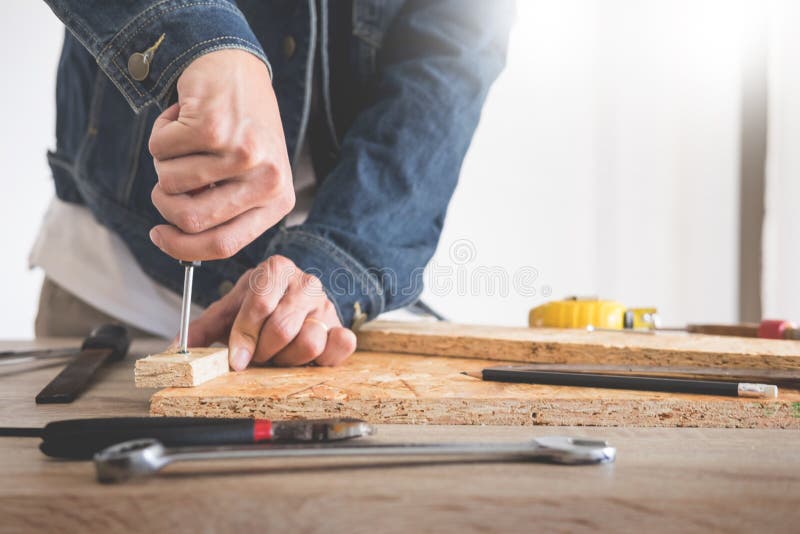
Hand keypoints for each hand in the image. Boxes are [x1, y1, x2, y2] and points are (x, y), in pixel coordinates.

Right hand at [147, 49, 293, 260]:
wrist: (236, 66)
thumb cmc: (239, 127)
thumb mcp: (248, 176)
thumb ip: (226, 211)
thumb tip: (184, 243)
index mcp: (278, 200)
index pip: (225, 245)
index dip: (183, 248)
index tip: (160, 236)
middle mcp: (267, 179)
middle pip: (192, 220)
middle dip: (164, 204)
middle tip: (163, 185)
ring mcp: (241, 154)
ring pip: (170, 183)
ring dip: (164, 162)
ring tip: (186, 139)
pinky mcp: (213, 128)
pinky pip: (160, 151)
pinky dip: (160, 134)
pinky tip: (183, 116)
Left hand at [186, 255, 356, 368]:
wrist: (293, 303)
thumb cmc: (259, 309)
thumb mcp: (229, 312)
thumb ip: (203, 329)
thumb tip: (176, 349)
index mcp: (275, 269)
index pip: (259, 305)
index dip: (245, 336)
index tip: (237, 358)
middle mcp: (305, 282)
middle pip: (282, 328)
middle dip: (264, 351)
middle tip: (259, 355)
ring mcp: (327, 304)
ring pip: (310, 341)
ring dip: (289, 358)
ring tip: (280, 355)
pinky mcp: (342, 326)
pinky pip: (343, 343)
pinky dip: (328, 355)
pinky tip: (310, 358)